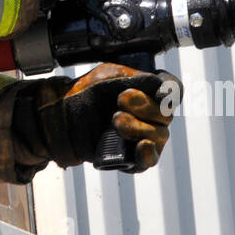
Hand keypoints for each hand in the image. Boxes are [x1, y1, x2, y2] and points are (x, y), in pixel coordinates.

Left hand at [31, 63, 180, 170]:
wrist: (61, 116)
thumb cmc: (85, 93)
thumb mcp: (108, 74)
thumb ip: (135, 76)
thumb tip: (158, 84)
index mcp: (147, 92)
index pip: (173, 91)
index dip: (171, 91)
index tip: (160, 91)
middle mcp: (150, 115)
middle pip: (166, 114)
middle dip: (145, 106)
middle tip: (121, 100)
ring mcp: (143, 137)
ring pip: (159, 136)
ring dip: (139, 127)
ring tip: (116, 120)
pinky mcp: (132, 158)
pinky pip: (149, 160)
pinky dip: (148, 154)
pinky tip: (141, 146)